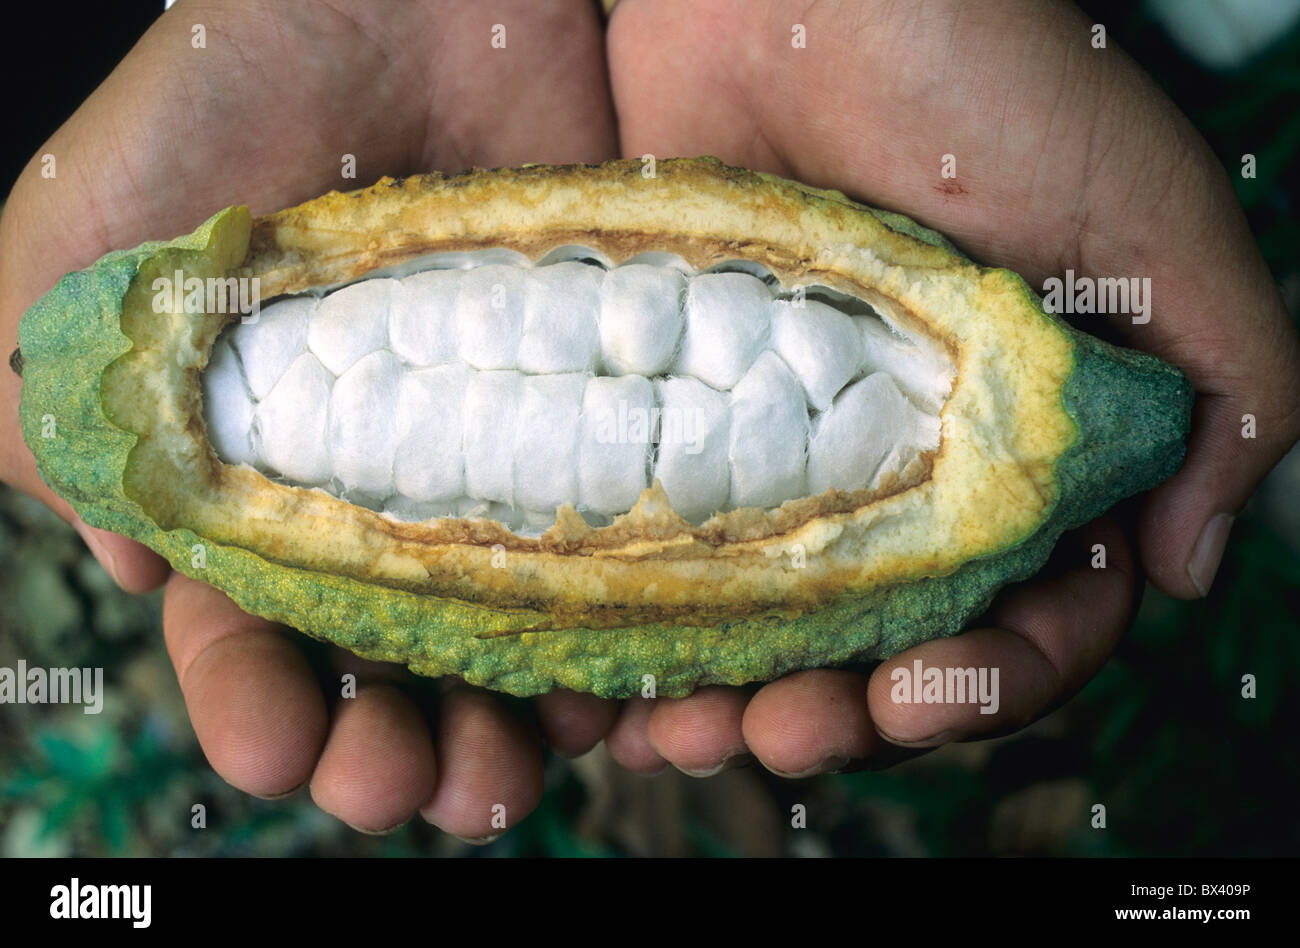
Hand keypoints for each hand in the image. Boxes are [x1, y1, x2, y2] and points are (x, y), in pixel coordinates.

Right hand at [1, 0, 618, 835]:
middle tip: (412, 793)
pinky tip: (627, 682)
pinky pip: (629, 548)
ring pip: (513, 637)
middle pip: (391, 665)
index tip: (278, 747)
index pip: (250, 632)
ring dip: (507, 725)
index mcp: (258, 471)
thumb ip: (61, 407)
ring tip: (512, 777)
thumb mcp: (85, 244)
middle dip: (391, 748)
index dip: (260, 705)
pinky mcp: (611, 407)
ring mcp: (506, 451)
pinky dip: (626, 628)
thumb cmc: (234, 96)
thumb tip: (134, 566)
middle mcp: (387, 480)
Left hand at [600, 0, 1299, 774]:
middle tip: (778, 741)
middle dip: (841, 716)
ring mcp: (792, 442)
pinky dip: (646, 614)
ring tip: (679, 734)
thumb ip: (1229, 394)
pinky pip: (668, 538)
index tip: (921, 704)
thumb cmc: (1000, 89)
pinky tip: (611, 666)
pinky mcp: (691, 405)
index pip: (1030, 618)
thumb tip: (1191, 566)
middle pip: (884, 643)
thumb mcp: (1160, 232)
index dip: (987, 686)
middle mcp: (910, 463)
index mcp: (1028, 450)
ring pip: (769, 616)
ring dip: (733, 693)